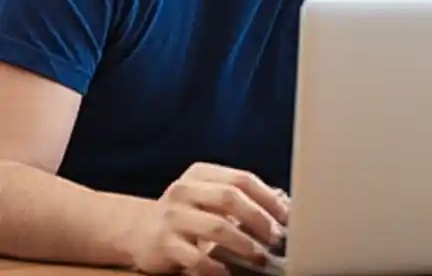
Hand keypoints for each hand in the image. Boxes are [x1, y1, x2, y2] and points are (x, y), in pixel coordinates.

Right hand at [119, 162, 289, 275]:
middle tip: (276, 237)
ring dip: (244, 243)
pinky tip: (227, 271)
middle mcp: (184, 190)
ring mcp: (172, 216)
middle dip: (259, 219)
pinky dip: (215, 267)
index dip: (268, 198)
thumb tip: (284, 205)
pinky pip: (196, 257)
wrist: (137, 230)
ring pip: (217, 227)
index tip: (286, 216)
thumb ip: (241, 198)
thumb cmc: (186, 213)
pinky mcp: (162, 243)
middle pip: (231, 198)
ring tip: (259, 255)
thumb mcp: (209, 197)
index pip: (242, 179)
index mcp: (201, 173)